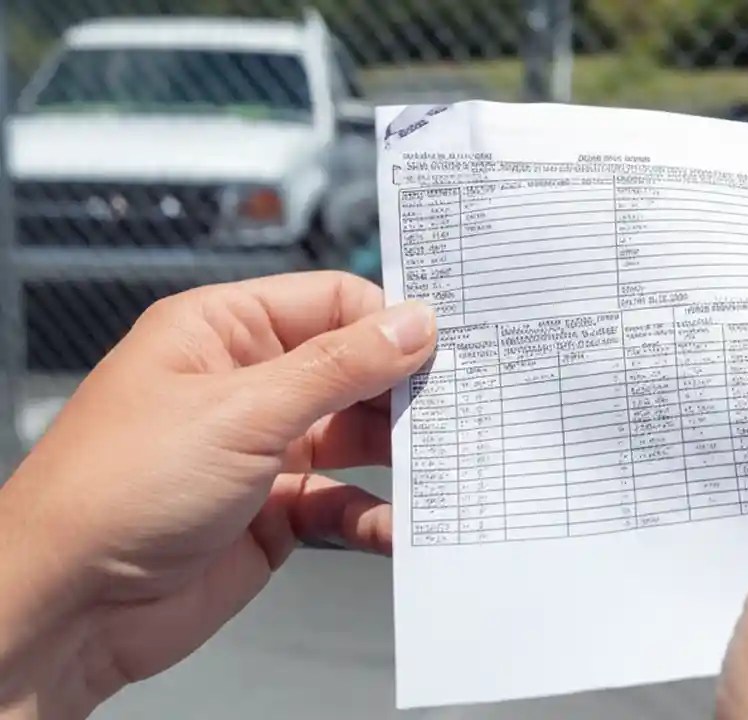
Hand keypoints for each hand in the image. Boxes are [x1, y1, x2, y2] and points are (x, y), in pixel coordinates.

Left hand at [0, 272, 435, 718]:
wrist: (69, 606)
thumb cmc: (116, 489)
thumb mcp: (242, 410)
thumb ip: (338, 367)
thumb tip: (410, 324)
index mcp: (222, 331)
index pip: (330, 302)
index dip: (388, 320)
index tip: (445, 346)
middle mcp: (245, 385)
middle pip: (352, 370)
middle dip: (402, 391)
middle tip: (457, 408)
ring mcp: (262, 450)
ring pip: (354, 438)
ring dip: (397, 455)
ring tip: (440, 465)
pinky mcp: (274, 512)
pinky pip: (343, 503)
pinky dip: (374, 514)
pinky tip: (394, 524)